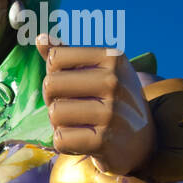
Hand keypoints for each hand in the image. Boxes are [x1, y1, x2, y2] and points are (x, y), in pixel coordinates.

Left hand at [39, 33, 154, 176]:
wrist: (142, 142)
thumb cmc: (112, 102)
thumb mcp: (98, 73)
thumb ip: (66, 56)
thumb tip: (40, 38)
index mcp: (113, 58)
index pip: (55, 58)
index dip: (55, 74)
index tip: (73, 86)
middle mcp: (114, 82)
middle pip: (50, 84)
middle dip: (53, 100)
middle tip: (75, 109)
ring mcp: (111, 112)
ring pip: (54, 113)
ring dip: (59, 124)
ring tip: (82, 125)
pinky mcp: (104, 140)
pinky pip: (60, 139)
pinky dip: (66, 144)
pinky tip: (84, 141)